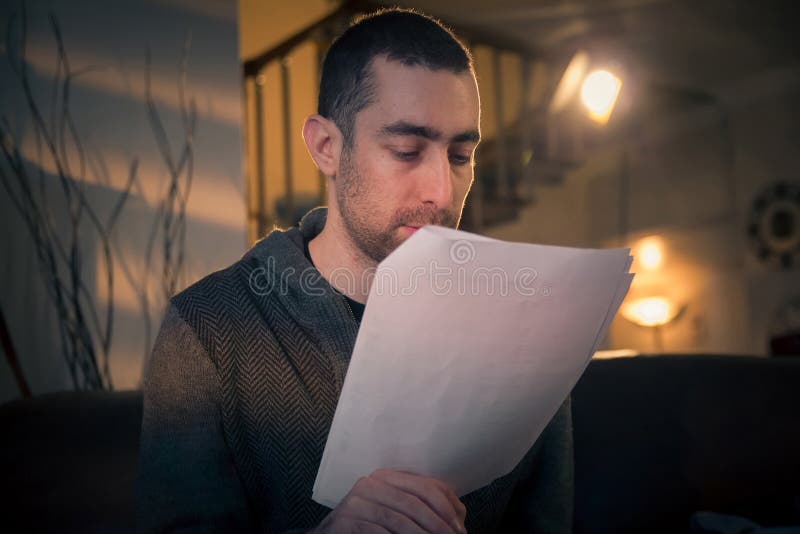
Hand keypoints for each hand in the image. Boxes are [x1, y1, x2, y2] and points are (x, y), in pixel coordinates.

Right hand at [311, 469, 466, 532]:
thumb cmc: (369, 526)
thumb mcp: (396, 511)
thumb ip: (421, 507)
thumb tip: (459, 513)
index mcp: (387, 476)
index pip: (425, 486)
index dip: (447, 507)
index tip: (460, 528)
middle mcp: (370, 483)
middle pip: (414, 502)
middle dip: (438, 525)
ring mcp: (356, 502)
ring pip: (399, 520)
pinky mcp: (346, 521)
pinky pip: (379, 533)